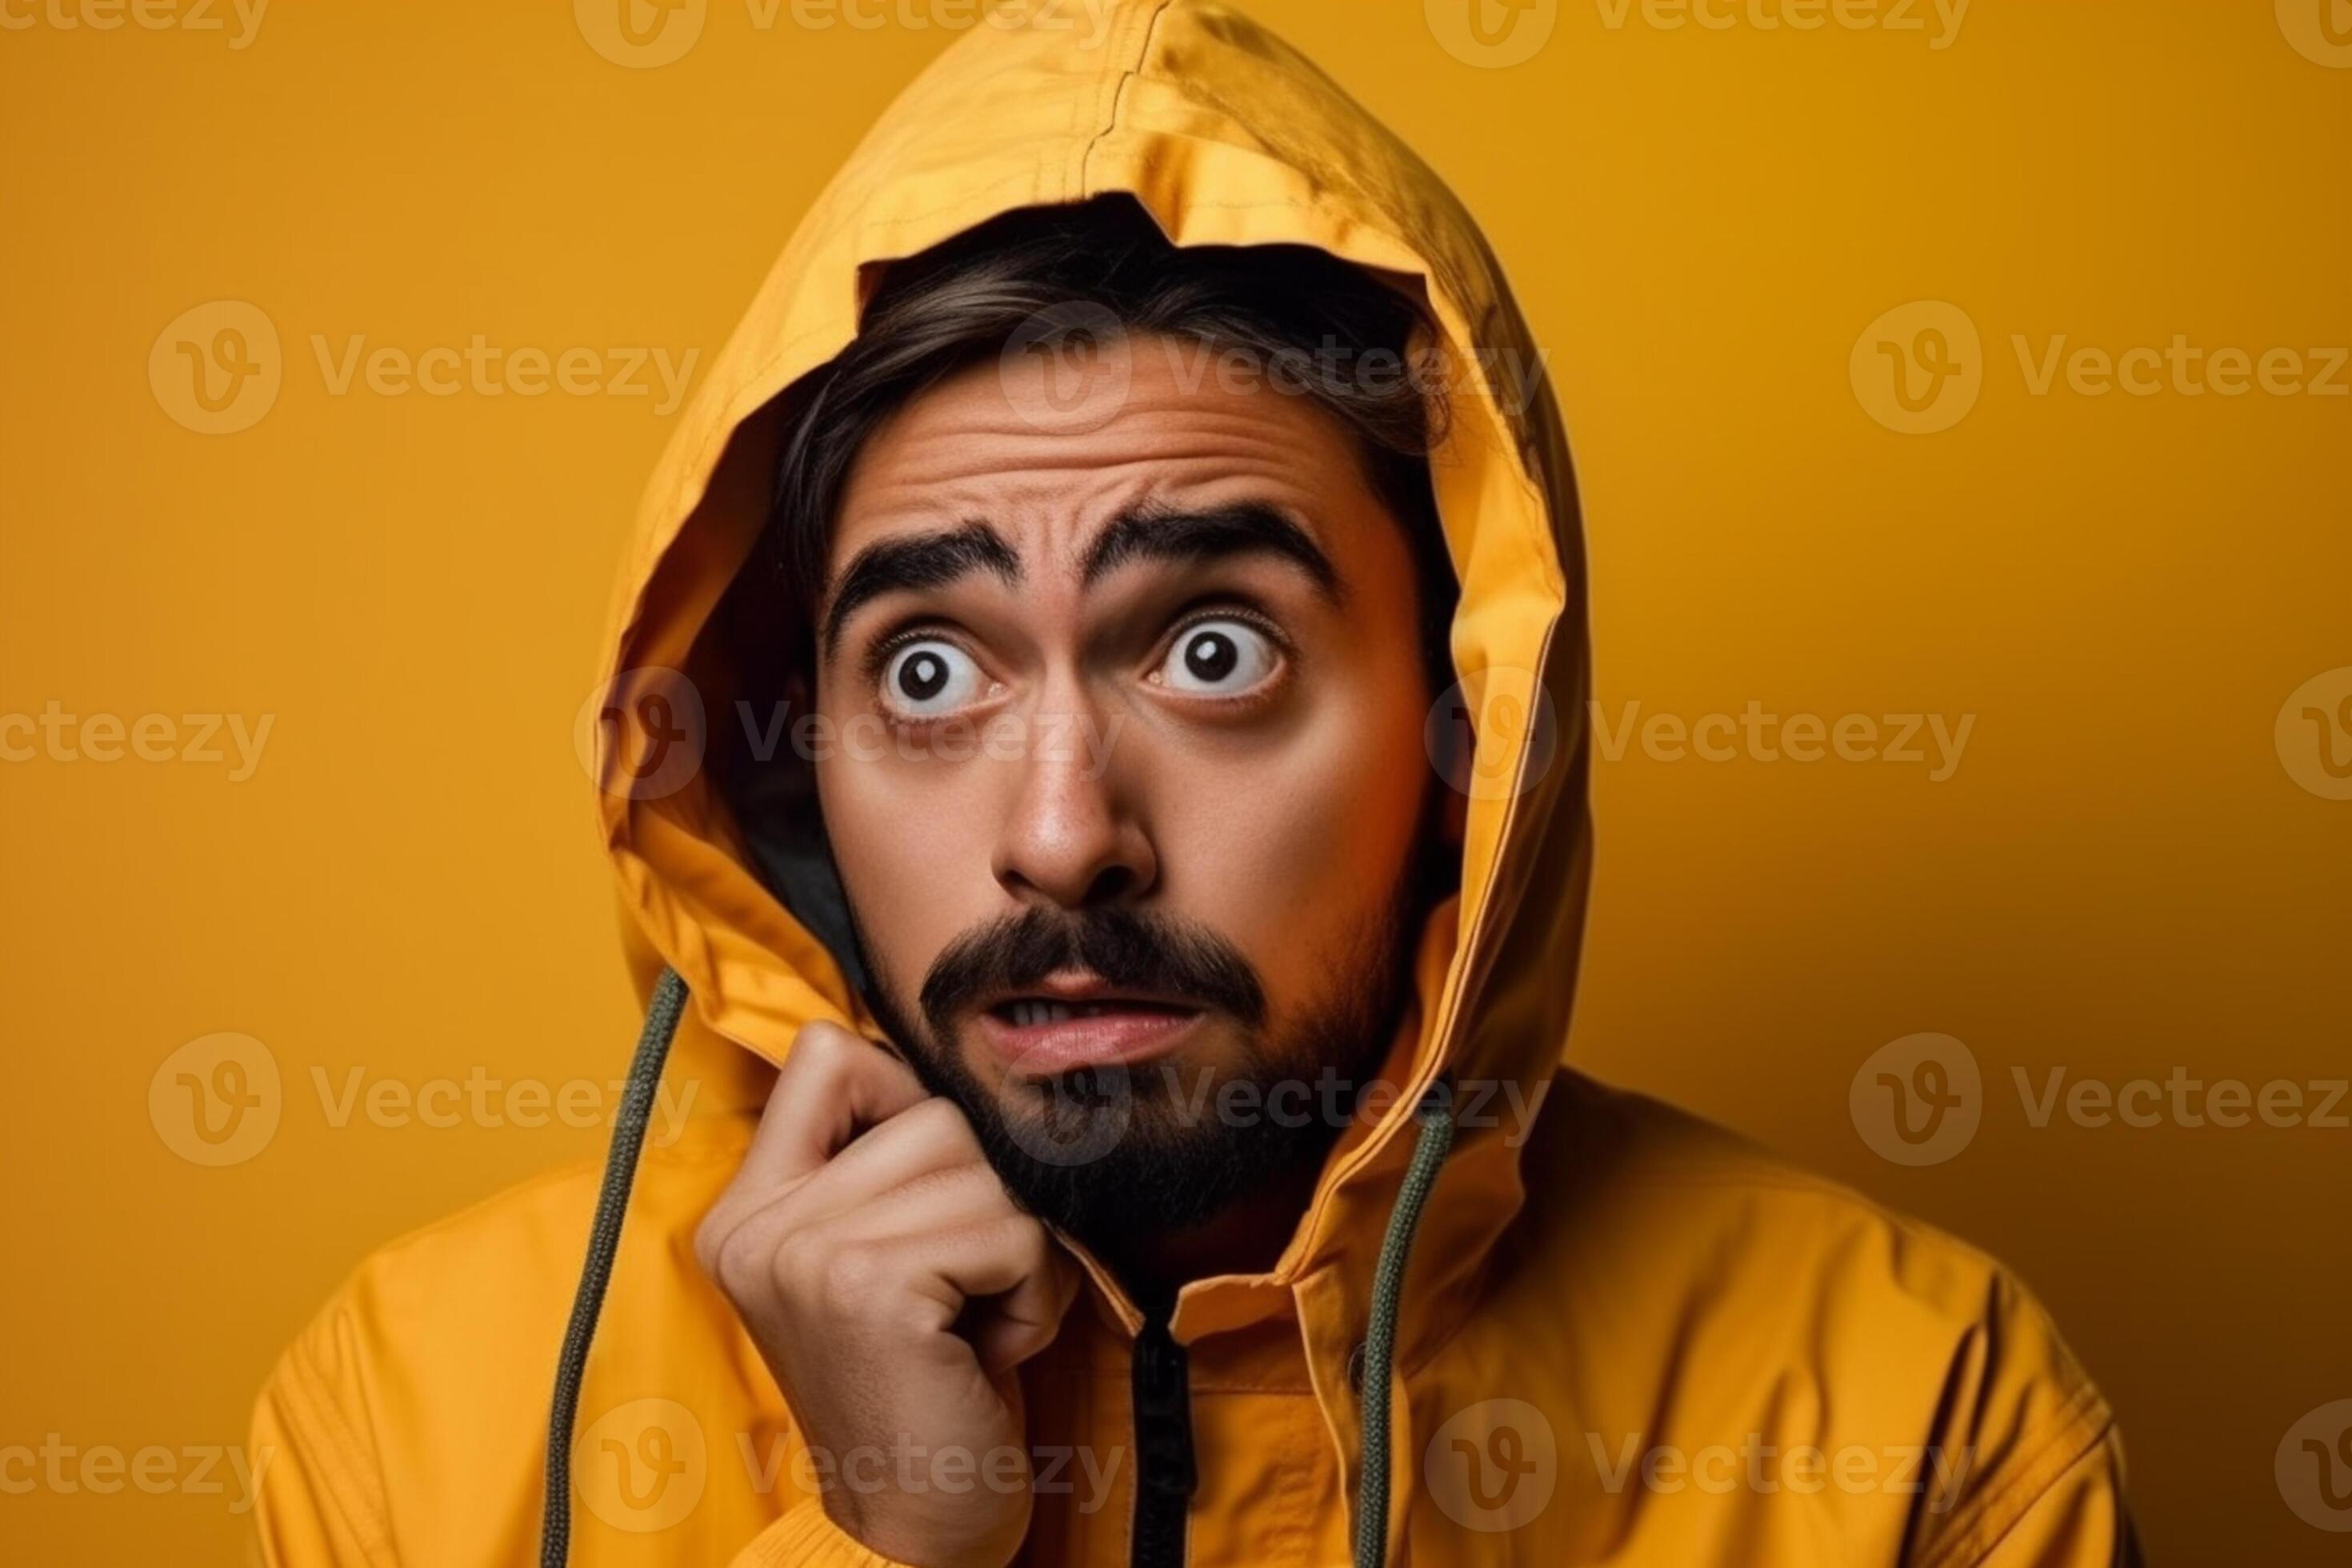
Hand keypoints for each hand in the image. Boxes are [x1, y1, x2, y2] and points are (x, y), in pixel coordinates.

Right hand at [695, 1021, 1078, 1567]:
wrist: (914, 1533)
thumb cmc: (924, 1388)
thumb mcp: (876, 1261)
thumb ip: (884, 1165)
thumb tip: (968, 1059)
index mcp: (747, 1207)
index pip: (827, 1051)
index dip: (907, 1095)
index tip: (929, 1193)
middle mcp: (757, 1223)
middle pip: (933, 1110)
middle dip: (986, 1200)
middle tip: (960, 1294)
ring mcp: (805, 1253)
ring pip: (981, 1167)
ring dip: (1017, 1250)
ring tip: (974, 1324)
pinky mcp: (870, 1287)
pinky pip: (1010, 1228)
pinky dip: (1032, 1292)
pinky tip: (987, 1352)